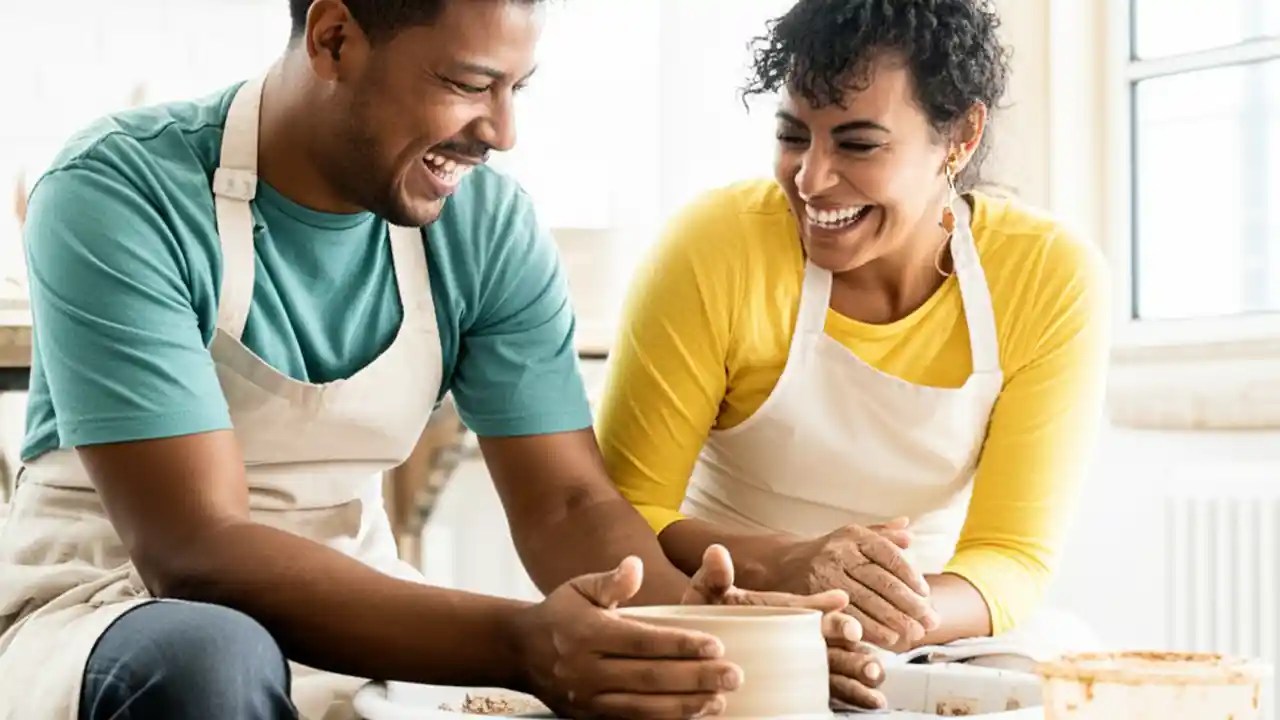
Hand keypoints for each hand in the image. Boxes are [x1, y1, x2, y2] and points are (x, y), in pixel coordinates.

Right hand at [513, 556, 740, 718]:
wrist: (520, 651)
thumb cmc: (560, 613)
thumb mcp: (579, 587)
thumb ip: (611, 580)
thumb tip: (636, 566)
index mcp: (588, 633)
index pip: (643, 641)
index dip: (681, 644)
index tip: (715, 645)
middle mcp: (587, 670)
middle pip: (650, 678)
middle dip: (695, 679)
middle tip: (733, 676)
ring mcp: (587, 700)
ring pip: (643, 709)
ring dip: (685, 707)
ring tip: (718, 702)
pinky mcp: (589, 719)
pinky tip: (689, 717)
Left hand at [680, 544, 885, 708]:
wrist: (697, 654)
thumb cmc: (709, 621)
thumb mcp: (709, 597)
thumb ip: (714, 577)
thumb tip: (716, 552)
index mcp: (788, 611)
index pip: (816, 608)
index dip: (830, 607)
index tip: (842, 604)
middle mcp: (804, 637)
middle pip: (839, 640)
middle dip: (857, 645)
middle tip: (868, 653)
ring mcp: (808, 664)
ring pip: (845, 665)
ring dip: (862, 669)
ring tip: (873, 674)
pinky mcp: (807, 690)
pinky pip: (838, 692)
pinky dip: (858, 696)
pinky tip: (871, 699)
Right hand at [769, 518, 939, 648]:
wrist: (785, 564)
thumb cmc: (830, 552)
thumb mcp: (853, 536)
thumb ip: (882, 535)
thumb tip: (909, 532)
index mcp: (853, 536)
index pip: (888, 555)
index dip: (909, 575)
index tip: (926, 593)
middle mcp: (839, 553)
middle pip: (881, 581)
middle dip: (909, 604)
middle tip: (930, 621)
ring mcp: (824, 576)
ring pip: (866, 601)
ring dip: (893, 621)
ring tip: (914, 634)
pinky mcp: (813, 597)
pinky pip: (846, 616)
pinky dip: (869, 630)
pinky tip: (887, 641)